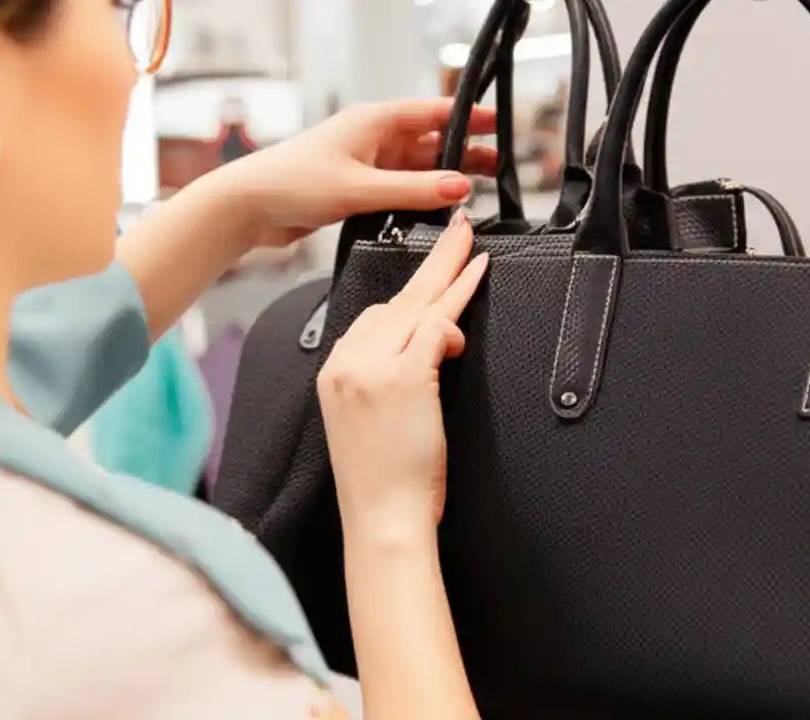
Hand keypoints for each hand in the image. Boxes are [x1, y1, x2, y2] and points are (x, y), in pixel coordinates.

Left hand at [215, 98, 498, 246]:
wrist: (248, 207)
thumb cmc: (292, 182)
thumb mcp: (360, 188)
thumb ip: (413, 191)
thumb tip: (459, 188)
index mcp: (373, 122)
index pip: (432, 112)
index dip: (468, 118)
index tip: (498, 125)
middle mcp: (371, 139)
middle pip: (429, 142)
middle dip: (462, 152)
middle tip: (497, 166)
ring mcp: (364, 164)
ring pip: (414, 169)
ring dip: (441, 179)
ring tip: (474, 191)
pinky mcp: (355, 189)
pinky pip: (397, 190)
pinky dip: (418, 198)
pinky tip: (435, 211)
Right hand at [317, 213, 488, 538]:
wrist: (382, 517)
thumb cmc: (381, 480)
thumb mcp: (368, 421)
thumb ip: (383, 378)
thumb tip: (424, 349)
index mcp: (335, 373)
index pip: (371, 316)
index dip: (408, 293)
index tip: (426, 272)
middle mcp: (347, 363)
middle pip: (394, 299)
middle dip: (431, 263)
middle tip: (455, 231)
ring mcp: (373, 368)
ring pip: (416, 305)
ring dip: (449, 275)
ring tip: (471, 249)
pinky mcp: (404, 377)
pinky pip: (433, 326)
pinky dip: (457, 307)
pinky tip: (473, 289)